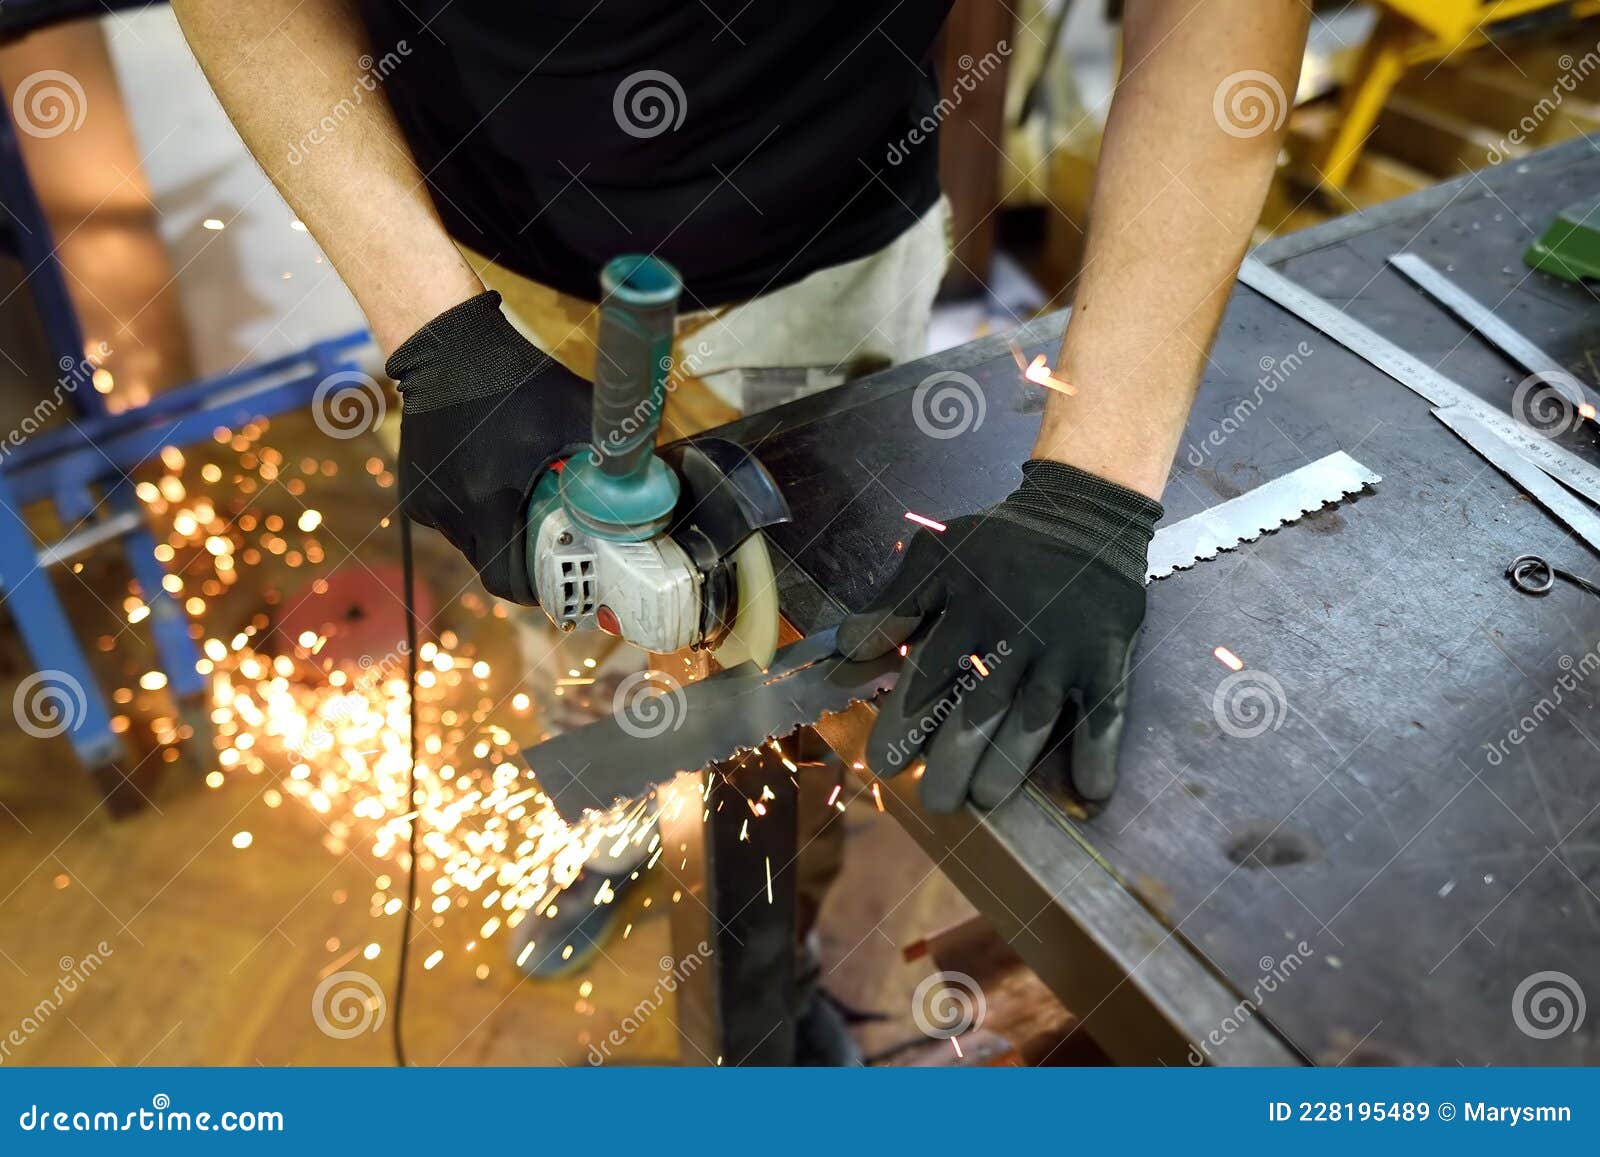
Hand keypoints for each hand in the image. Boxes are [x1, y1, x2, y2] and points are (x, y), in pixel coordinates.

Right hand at [389, 292, 589, 602]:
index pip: (506, 581)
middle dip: (519, 560)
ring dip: (494, 533)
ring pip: (467, 542)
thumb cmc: (519, 379)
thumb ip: (617, 447)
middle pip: (489, 563)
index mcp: (489, 501)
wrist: (450, 346)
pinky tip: (487, 480)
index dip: (534, 590)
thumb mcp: (577, 411)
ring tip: (518, 504)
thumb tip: (656, 476)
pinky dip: (470, 512)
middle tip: (548, 543)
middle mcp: (451, 509)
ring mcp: (427, 501)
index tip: (557, 583)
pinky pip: (448, 519)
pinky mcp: (413, 489)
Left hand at [836, 461, 1160, 809]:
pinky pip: (1105, 710)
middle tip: (937, 801)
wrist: (1083, 513)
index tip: (883, 765)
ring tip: (984, 798)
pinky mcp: (1106, 658)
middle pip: (978, 709)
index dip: (903, 724)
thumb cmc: (1002, 542)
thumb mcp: (938, 557)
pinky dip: (1100, 750)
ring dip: (1009, 764)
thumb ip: (892, 606)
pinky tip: (1091, 791)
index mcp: (967, 611)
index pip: (927, 677)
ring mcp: (1062, 650)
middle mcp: (1013, 635)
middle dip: (953, 759)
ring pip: (1033, 718)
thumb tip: (844, 650)